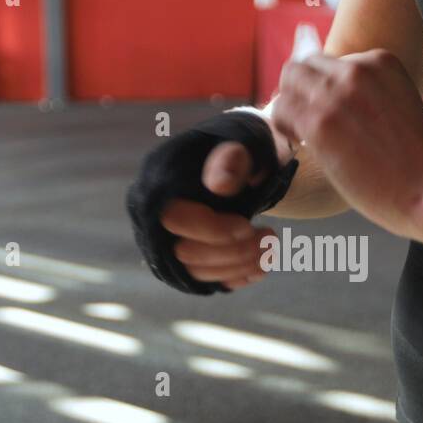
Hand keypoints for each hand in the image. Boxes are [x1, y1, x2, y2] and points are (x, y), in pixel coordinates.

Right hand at [159, 141, 276, 289]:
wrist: (240, 160)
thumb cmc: (240, 147)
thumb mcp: (244, 142)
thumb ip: (233, 158)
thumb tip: (219, 184)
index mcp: (159, 178)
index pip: (173, 219)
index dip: (213, 230)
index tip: (247, 225)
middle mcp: (151, 213)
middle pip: (184, 253)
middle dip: (234, 252)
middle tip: (270, 237)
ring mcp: (163, 239)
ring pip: (195, 272)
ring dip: (239, 266)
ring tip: (271, 249)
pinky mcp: (180, 259)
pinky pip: (202, 280)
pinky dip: (234, 278)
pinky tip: (260, 267)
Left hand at [271, 50, 422, 240]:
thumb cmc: (420, 164)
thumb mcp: (399, 107)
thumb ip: (368, 97)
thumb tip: (334, 107)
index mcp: (380, 61)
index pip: (331, 63)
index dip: (324, 91)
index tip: (329, 115)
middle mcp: (357, 69)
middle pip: (305, 67)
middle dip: (301, 93)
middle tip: (307, 124)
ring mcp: (337, 94)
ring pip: (289, 83)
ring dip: (290, 109)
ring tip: (303, 137)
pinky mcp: (321, 123)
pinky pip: (281, 112)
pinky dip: (284, 129)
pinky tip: (301, 147)